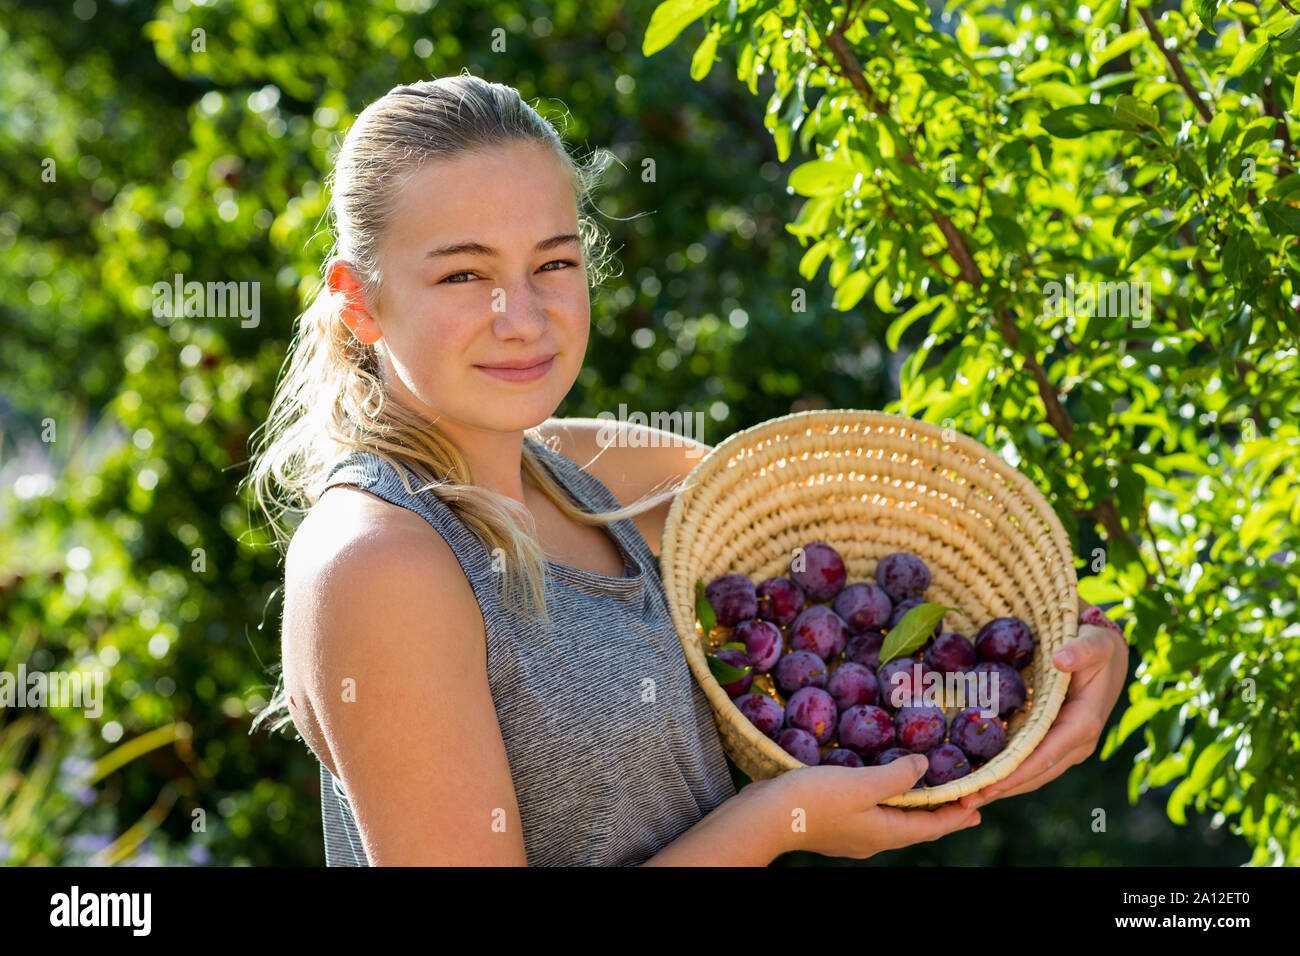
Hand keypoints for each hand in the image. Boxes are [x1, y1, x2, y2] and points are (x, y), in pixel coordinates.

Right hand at [763, 754, 981, 859]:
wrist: (766, 817)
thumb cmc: (814, 800)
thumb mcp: (861, 784)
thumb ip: (896, 777)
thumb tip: (924, 767)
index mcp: (885, 833)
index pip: (932, 827)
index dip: (957, 814)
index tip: (980, 802)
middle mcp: (873, 839)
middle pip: (917, 827)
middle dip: (943, 815)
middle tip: (968, 805)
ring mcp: (853, 834)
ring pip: (895, 822)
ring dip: (917, 809)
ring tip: (931, 794)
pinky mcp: (835, 823)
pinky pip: (874, 814)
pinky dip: (891, 803)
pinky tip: (884, 789)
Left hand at [957, 597, 1128, 810]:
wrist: (1105, 652)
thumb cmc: (1097, 644)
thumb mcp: (1096, 641)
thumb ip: (1082, 649)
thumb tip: (1062, 659)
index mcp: (1083, 723)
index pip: (1045, 755)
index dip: (1016, 774)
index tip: (986, 787)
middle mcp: (1075, 744)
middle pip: (1035, 774)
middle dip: (1000, 789)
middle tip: (962, 801)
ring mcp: (1064, 746)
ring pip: (1030, 774)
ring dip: (999, 787)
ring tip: (963, 798)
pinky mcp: (1052, 742)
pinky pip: (1028, 762)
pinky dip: (1004, 773)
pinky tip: (976, 778)